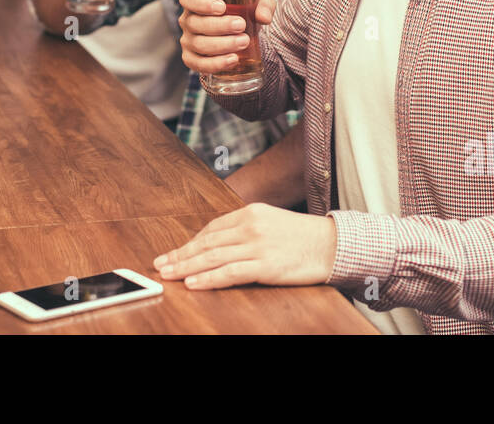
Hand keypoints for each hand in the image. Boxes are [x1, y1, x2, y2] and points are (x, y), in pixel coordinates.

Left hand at [152, 203, 336, 288]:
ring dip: (186, 266)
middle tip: (161, 263)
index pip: (212, 228)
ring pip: (212, 257)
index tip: (175, 252)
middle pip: (207, 242)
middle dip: (180, 254)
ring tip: (169, 274)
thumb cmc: (303, 236)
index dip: (190, 242)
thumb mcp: (271, 221)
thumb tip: (221, 243)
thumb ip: (247, 229)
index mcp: (251, 212)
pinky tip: (193, 282)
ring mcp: (257, 245)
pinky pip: (229, 272)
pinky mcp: (264, 265)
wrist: (332, 245)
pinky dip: (208, 278)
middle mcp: (251, 226)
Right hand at [177, 0, 276, 73]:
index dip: (201, 3)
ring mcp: (188, 41)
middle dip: (220, 26)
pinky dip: (215, 63)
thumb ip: (264, 6)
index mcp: (195, 1)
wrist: (242, 34)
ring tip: (243, 42)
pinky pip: (198, 64)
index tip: (222, 7)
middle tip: (241, 25)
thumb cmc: (243, 12)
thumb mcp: (256, 4)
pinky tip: (232, 60)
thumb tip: (264, 18)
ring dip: (222, 45)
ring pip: (199, 44)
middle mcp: (188, 21)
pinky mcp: (191, 59)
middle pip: (196, 23)